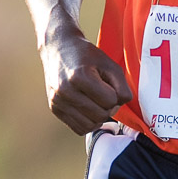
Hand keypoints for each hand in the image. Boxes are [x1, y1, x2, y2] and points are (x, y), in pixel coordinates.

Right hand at [39, 20, 131, 135]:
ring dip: (99, 117)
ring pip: (91, 126)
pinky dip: (88, 122)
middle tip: (105, 94)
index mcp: (79, 77)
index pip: (110, 101)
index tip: (110, 85)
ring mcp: (58, 101)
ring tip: (96, 102)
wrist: (58, 49)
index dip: (115, 94)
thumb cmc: (87, 57)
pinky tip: (88, 109)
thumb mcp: (110, 65)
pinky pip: (79, 129)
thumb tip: (120, 106)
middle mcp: (65, 91)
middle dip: (108, 107)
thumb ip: (123, 87)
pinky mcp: (54, 109)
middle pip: (101, 115)